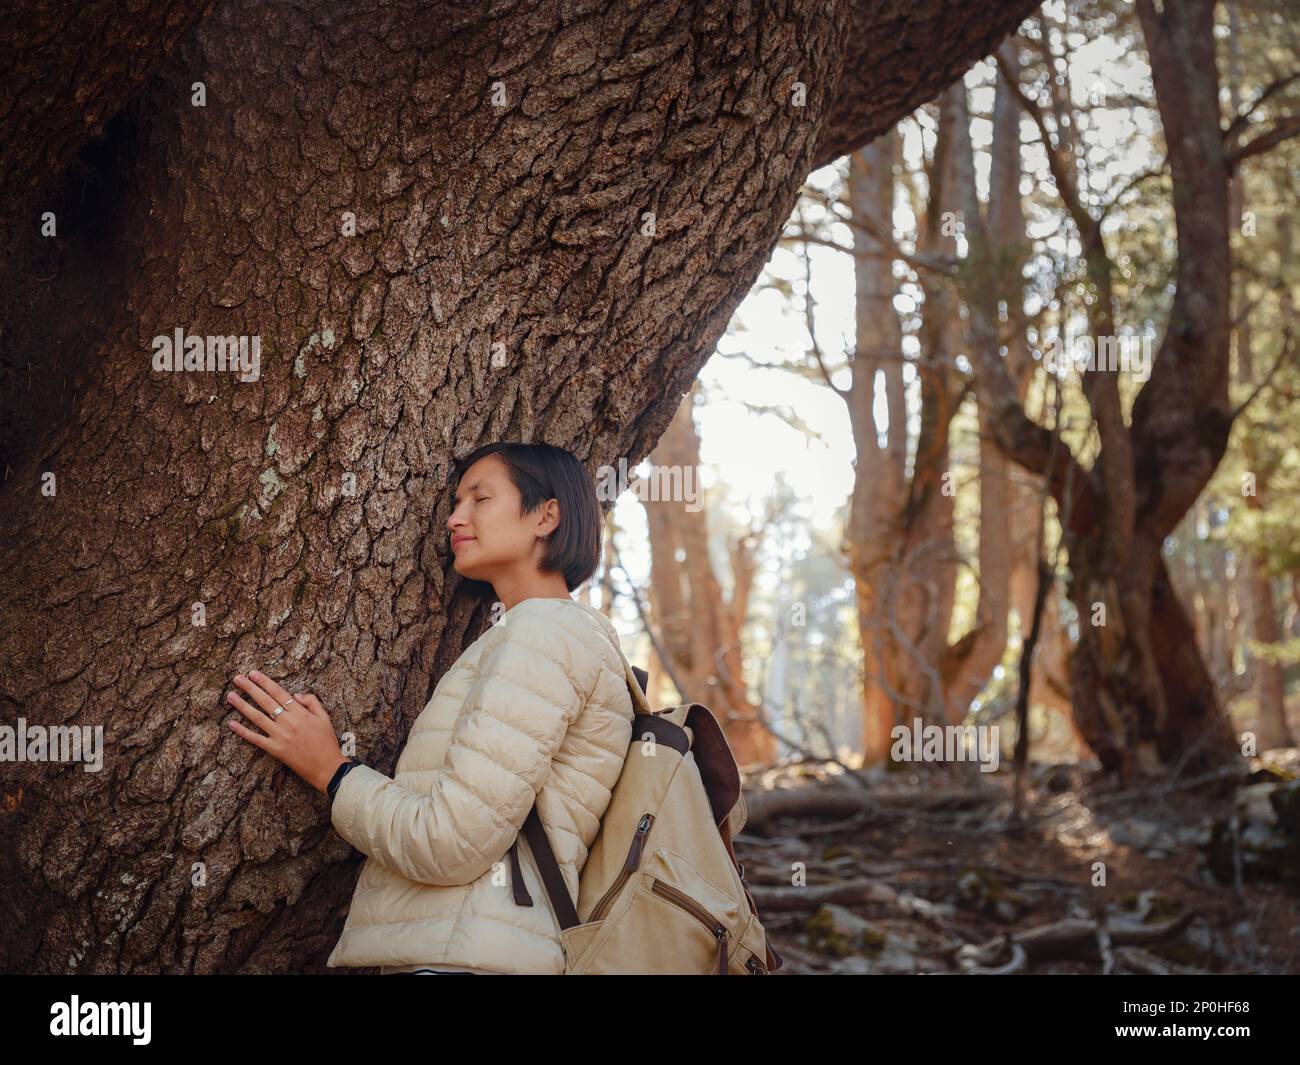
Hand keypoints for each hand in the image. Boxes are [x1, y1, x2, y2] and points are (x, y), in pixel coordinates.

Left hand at [225, 670, 348, 794]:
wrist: (326, 766)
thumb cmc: (326, 741)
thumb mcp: (325, 717)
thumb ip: (312, 702)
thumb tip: (296, 694)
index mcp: (300, 712)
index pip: (279, 692)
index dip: (265, 682)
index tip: (253, 673)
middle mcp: (288, 722)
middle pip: (265, 701)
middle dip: (250, 688)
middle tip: (237, 679)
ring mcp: (280, 736)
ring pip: (257, 717)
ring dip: (242, 706)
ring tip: (231, 696)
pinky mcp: (275, 749)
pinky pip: (255, 739)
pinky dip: (243, 732)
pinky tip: (232, 724)